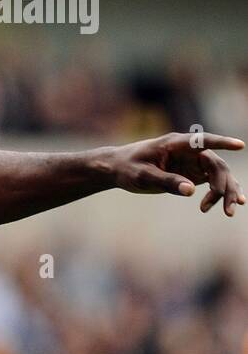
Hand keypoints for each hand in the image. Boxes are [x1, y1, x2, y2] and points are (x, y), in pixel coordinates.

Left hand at [106, 132, 244, 214]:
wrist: (118, 169)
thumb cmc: (127, 168)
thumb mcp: (142, 176)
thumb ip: (166, 181)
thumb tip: (190, 190)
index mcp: (175, 144)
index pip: (202, 141)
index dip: (222, 142)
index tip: (240, 145)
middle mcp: (188, 151)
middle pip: (217, 165)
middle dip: (225, 186)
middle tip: (227, 208)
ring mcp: (192, 162)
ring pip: (219, 174)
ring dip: (226, 192)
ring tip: (228, 212)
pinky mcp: (192, 173)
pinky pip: (213, 182)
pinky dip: (220, 194)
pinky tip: (225, 207)